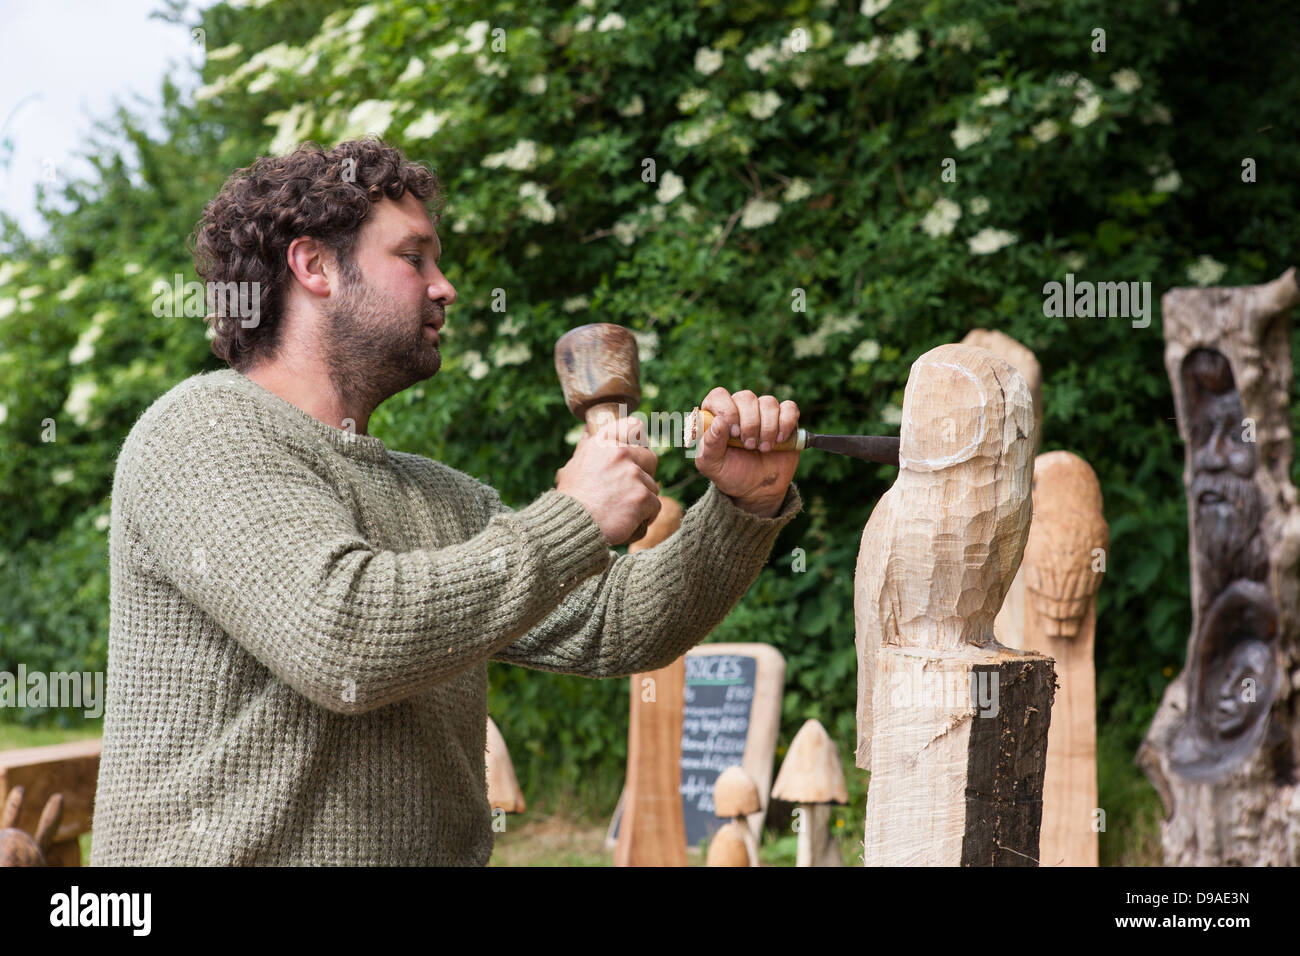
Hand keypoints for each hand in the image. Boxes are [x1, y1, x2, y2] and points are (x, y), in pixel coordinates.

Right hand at [556, 417, 661, 544]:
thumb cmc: (571, 500)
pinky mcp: (643, 497)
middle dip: (643, 475)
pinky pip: (654, 506)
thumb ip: (589, 447)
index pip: (634, 426)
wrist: (571, 527)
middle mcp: (620, 453)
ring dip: (642, 500)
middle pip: (650, 458)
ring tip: (620, 511)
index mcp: (603, 442)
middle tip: (626, 491)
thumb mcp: (574, 465)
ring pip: (653, 486)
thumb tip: (590, 430)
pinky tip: (626, 522)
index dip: (638, 440)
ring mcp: (633, 475)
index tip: (636, 452)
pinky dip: (644, 517)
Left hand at [693, 388, 799, 516]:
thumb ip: (710, 445)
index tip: (734, 433)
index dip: (727, 410)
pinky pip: (789, 408)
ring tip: (764, 448)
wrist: (757, 490)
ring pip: (768, 402)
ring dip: (768, 428)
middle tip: (750, 446)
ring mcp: (763, 412)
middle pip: (746, 397)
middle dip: (750, 424)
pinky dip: (786, 424)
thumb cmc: (731, 474)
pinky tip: (780, 440)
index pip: (719, 396)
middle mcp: (740, 408)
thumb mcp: (712, 466)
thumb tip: (718, 422)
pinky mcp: (785, 419)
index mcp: (717, 415)